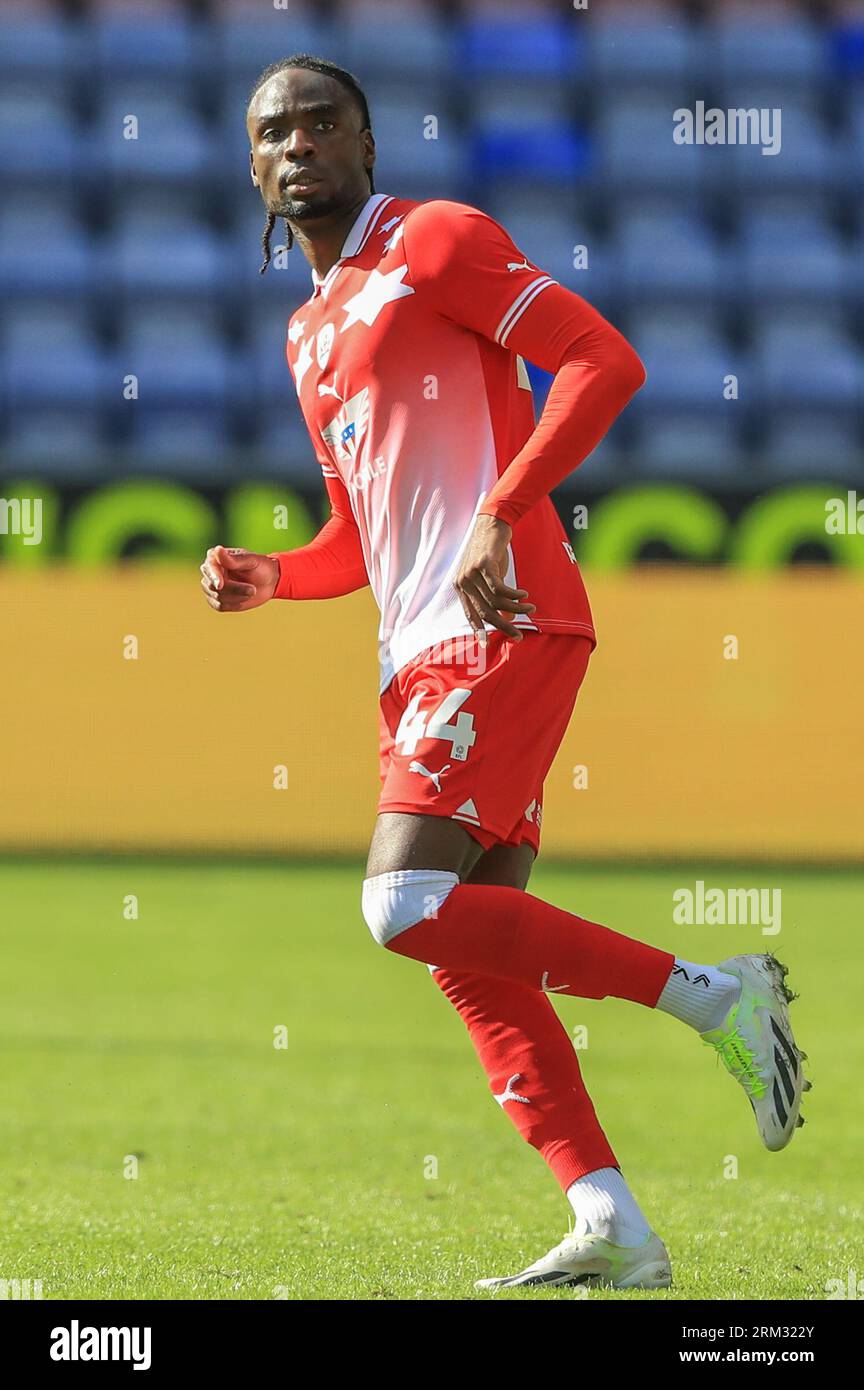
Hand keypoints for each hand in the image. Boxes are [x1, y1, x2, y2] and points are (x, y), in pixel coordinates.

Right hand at [200, 545, 279, 612]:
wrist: (269, 582)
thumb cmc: (260, 567)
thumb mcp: (251, 561)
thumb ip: (234, 559)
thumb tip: (217, 550)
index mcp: (215, 558)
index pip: (209, 568)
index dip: (214, 577)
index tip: (220, 585)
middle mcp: (210, 572)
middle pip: (212, 585)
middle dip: (234, 589)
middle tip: (253, 590)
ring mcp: (211, 587)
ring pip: (218, 597)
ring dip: (238, 597)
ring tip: (253, 591)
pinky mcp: (216, 600)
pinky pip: (221, 606)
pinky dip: (235, 604)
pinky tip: (246, 597)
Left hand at [453, 514, 534, 641]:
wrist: (491, 523)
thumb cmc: (491, 552)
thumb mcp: (491, 577)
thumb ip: (493, 597)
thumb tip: (506, 617)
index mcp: (461, 587)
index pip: (470, 614)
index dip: (479, 630)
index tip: (487, 645)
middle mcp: (463, 582)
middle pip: (484, 612)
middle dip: (503, 626)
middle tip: (518, 637)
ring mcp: (471, 573)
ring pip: (494, 601)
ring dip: (516, 608)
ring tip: (531, 609)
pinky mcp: (484, 564)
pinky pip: (500, 587)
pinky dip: (514, 594)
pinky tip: (524, 594)